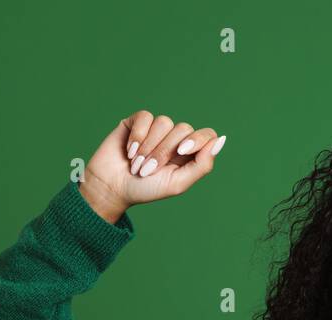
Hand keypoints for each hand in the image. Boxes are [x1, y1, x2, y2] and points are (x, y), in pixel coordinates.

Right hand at [79, 110, 224, 221]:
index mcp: (189, 154)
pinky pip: (146, 117)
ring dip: (149, 147)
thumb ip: (202, 164)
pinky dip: (137, 136)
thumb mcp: (178, 183)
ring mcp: (156, 129)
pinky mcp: (137, 122)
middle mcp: (174, 139)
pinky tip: (129, 151)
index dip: (198, 139)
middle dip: (164, 151)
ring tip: (136, 164)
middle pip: (183, 129)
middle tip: (148, 170)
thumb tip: (220, 140)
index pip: (207, 135)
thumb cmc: (145, 189)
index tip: (182, 152)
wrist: (111, 188)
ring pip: (164, 122)